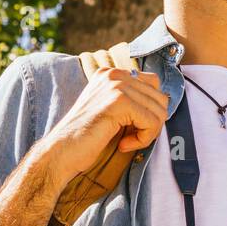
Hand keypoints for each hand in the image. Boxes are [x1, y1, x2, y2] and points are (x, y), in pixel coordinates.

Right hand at [47, 67, 168, 184]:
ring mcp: (116, 85)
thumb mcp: (110, 110)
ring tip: (127, 142)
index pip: (153, 84)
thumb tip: (165, 102)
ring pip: (159, 111)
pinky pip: (152, 122)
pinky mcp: (119, 101)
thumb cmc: (86, 138)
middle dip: (151, 123)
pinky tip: (124, 145)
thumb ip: (131, 100)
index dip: (149, 110)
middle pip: (160, 97)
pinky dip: (143, 139)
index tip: (131, 127)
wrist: (61, 152)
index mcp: (111, 73)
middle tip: (131, 138)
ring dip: (148, 133)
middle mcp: (114, 74)